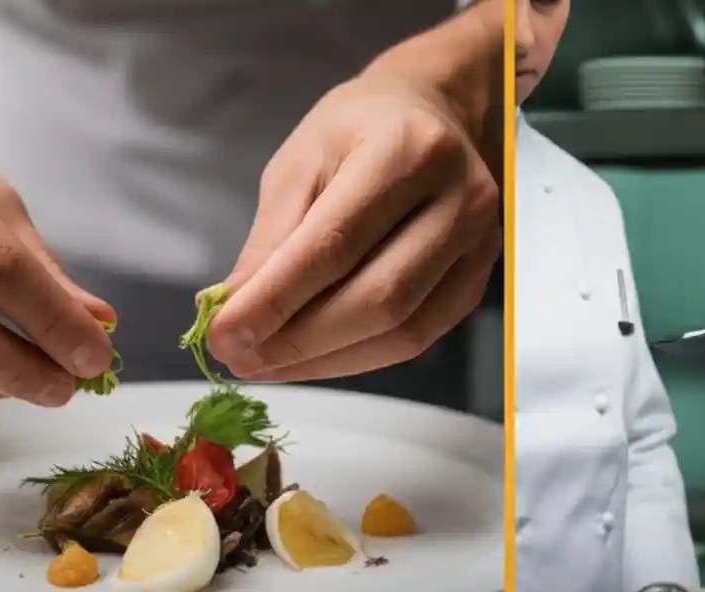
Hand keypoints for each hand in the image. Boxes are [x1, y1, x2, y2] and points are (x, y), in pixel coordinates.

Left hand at [206, 47, 500, 381]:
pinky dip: (360, 358)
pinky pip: (420, 338)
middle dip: (300, 341)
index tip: (224, 336)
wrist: (436, 115)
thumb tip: (234, 314)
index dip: (277, 299)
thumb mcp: (299, 164)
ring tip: (269, 363)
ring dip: (327, 360)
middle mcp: (459, 198)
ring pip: (403, 330)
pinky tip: (315, 357)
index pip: (336, 243)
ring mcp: (480, 243)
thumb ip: (271, 239)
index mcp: (405, 150)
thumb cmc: (358, 132)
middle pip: (379, 298)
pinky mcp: (480, 278)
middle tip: (241, 358)